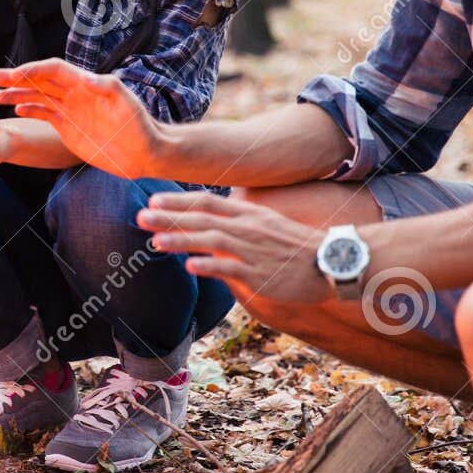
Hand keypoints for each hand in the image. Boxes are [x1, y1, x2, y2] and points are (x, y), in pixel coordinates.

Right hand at [0, 59, 161, 179]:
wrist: (144, 153)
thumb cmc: (140, 126)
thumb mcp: (127, 104)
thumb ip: (108, 88)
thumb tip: (85, 77)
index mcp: (86, 84)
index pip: (53, 70)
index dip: (32, 70)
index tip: (12, 76)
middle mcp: (75, 94)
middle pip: (41, 81)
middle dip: (17, 78)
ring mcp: (70, 111)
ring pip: (38, 97)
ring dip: (18, 95)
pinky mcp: (68, 128)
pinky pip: (45, 115)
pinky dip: (30, 112)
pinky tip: (17, 112)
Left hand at [136, 191, 329, 303]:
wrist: (332, 261)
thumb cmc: (297, 247)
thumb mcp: (267, 224)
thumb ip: (239, 223)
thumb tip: (211, 225)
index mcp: (248, 214)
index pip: (207, 202)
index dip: (179, 201)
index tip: (153, 199)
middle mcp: (247, 227)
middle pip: (202, 218)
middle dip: (170, 217)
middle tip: (140, 216)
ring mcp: (253, 249)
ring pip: (211, 241)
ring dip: (182, 240)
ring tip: (155, 242)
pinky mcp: (261, 272)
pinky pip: (232, 267)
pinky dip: (210, 265)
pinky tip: (189, 266)